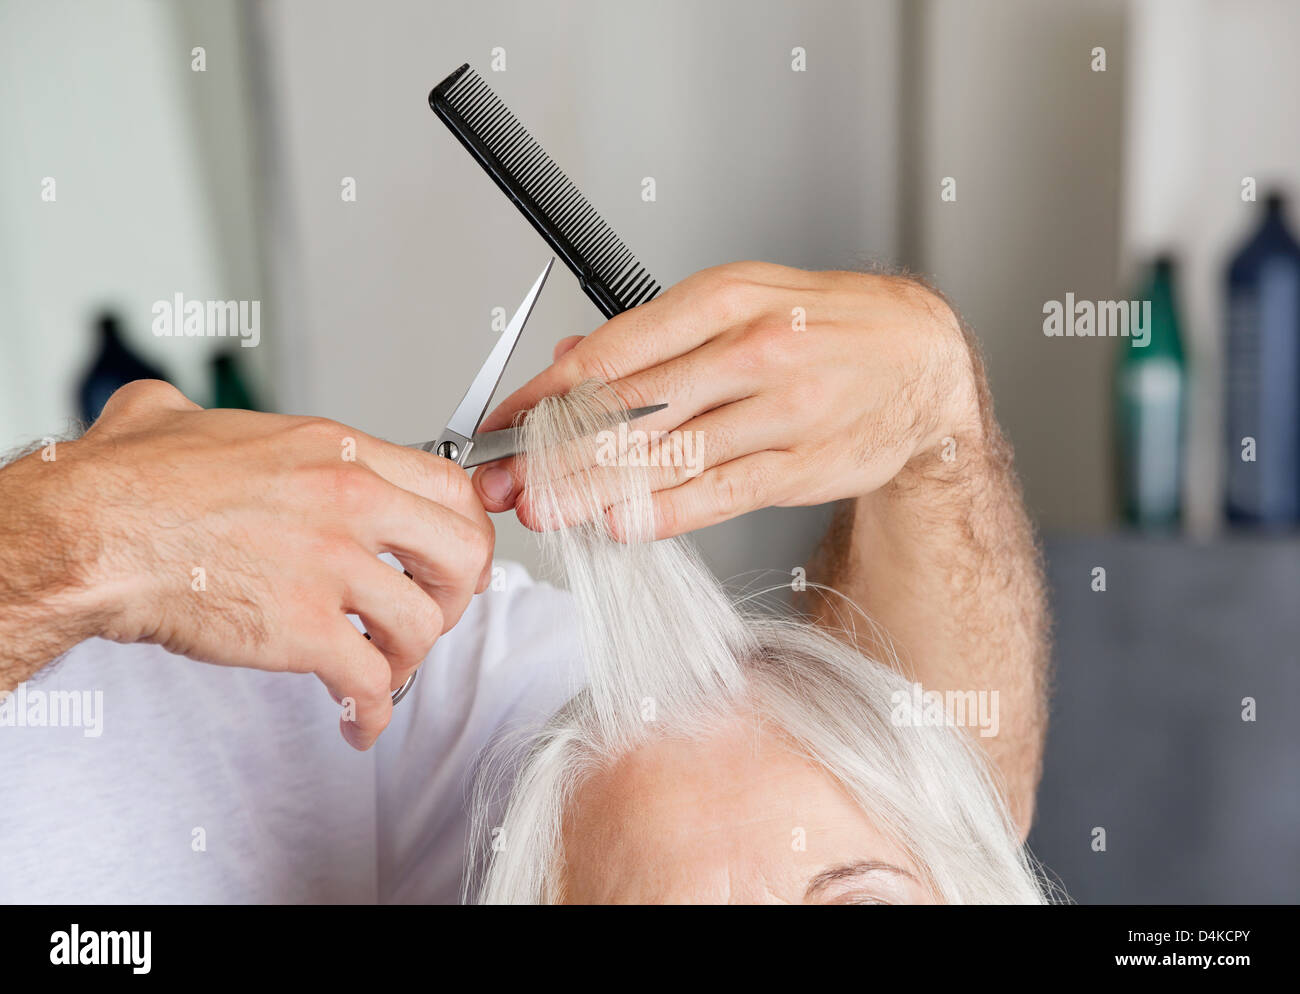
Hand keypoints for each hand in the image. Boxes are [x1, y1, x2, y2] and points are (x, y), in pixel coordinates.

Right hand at [0, 380, 492, 749]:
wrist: (90, 534)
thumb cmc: (127, 482)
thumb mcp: (174, 417)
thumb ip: (199, 415)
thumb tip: (170, 412)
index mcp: (337, 453)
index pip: (449, 486)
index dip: (463, 529)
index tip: (454, 557)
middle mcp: (350, 503)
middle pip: (461, 552)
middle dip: (455, 594)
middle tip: (432, 612)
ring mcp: (332, 567)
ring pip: (423, 624)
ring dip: (410, 657)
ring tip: (386, 669)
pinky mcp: (303, 630)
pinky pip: (370, 681)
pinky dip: (371, 711)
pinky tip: (358, 720)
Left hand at [471, 262, 983, 537]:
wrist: (923, 360)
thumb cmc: (825, 325)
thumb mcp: (744, 299)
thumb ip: (655, 333)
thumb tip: (570, 360)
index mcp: (727, 298)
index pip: (615, 351)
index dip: (548, 393)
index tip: (505, 422)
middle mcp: (754, 350)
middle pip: (633, 407)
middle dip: (557, 451)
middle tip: (507, 482)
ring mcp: (782, 410)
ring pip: (671, 455)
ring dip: (598, 489)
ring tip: (549, 510)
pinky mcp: (806, 464)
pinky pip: (723, 493)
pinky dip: (668, 512)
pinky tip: (624, 524)